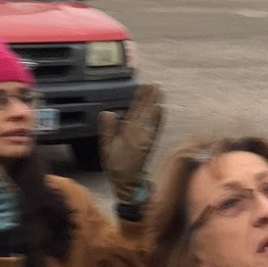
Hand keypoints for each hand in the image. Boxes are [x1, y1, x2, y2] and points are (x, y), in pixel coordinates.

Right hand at [100, 83, 163, 204]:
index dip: (141, 98)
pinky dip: (159, 116)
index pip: (136, 110)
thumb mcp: (106, 147)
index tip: (145, 86)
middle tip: (154, 85)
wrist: (129, 181)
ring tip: (158, 92)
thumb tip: (108, 112)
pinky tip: (161, 110)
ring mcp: (148, 137)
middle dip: (150, 97)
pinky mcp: (152, 142)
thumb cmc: (116, 165)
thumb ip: (108, 128)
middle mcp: (141, 132)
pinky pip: (157, 126)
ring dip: (156, 104)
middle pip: (146, 110)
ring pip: (153, 116)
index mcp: (130, 132)